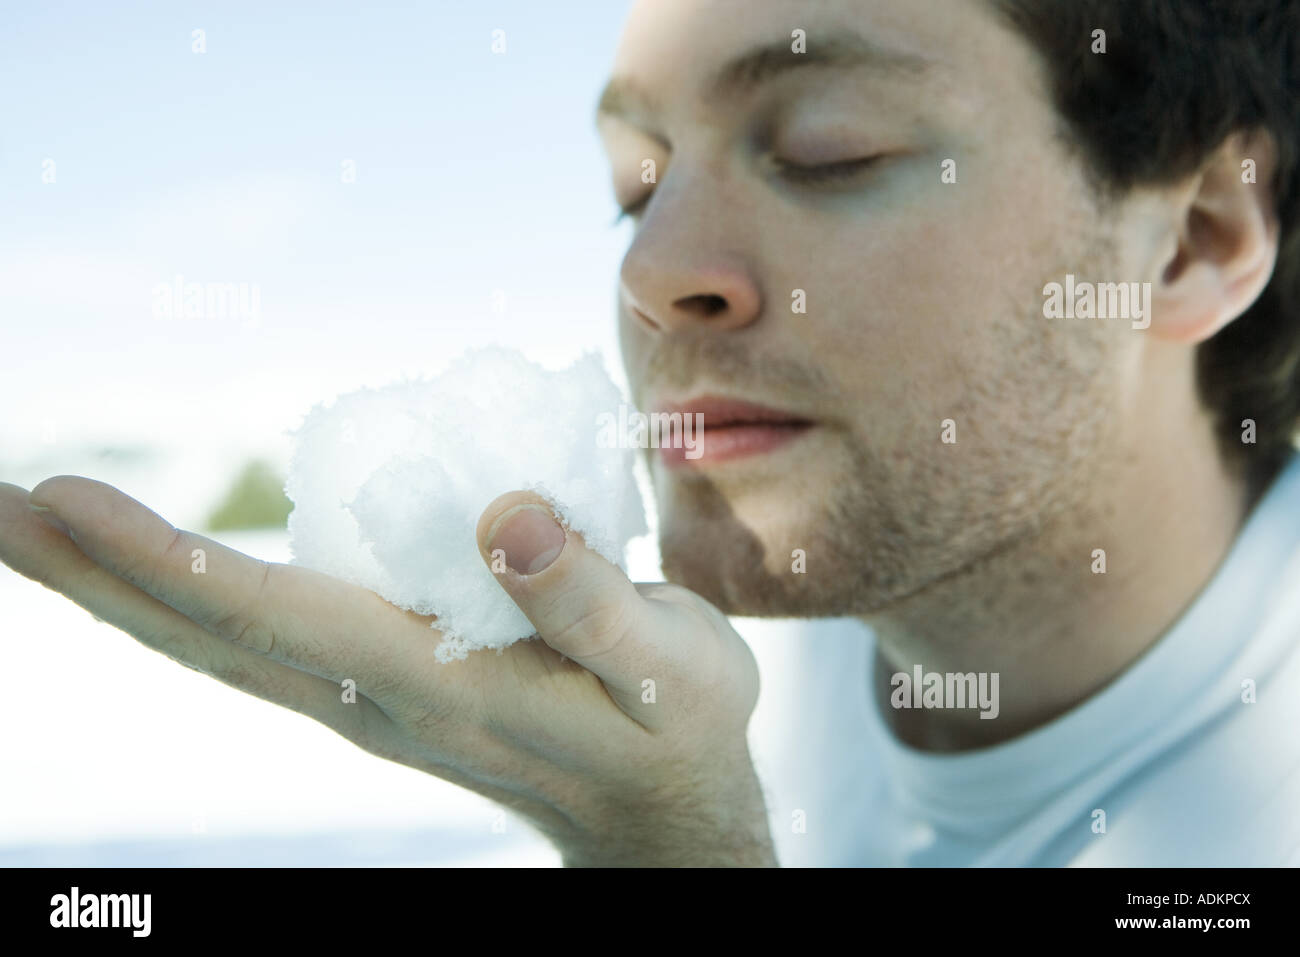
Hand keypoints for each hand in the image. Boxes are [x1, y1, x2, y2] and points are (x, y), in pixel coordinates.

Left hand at [0, 476, 775, 865]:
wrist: (660, 810)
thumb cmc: (674, 729)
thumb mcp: (669, 667)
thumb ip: (590, 599)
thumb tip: (505, 515)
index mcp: (436, 686)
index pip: (274, 620)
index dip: (168, 562)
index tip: (61, 498)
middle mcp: (374, 696)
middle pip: (208, 638)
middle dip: (93, 574)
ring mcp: (368, 695)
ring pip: (222, 643)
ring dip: (123, 586)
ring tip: (40, 526)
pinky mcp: (383, 680)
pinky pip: (263, 636)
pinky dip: (192, 595)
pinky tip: (162, 568)